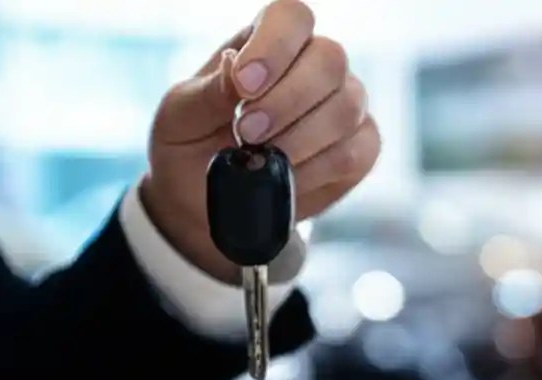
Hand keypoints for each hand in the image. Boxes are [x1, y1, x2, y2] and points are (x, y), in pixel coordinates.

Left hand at [143, 0, 380, 281]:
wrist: (204, 200)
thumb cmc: (191, 144)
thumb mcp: (181, 116)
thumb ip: (208, 92)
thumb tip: (236, 69)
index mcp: (267, 40)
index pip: (291, 17)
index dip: (275, 46)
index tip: (244, 85)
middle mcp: (314, 64)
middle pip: (330, 59)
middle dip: (287, 101)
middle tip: (247, 132)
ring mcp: (344, 105)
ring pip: (346, 108)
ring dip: (300, 140)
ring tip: (263, 158)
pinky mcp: (359, 147)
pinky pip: (357, 152)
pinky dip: (318, 171)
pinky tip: (288, 178)